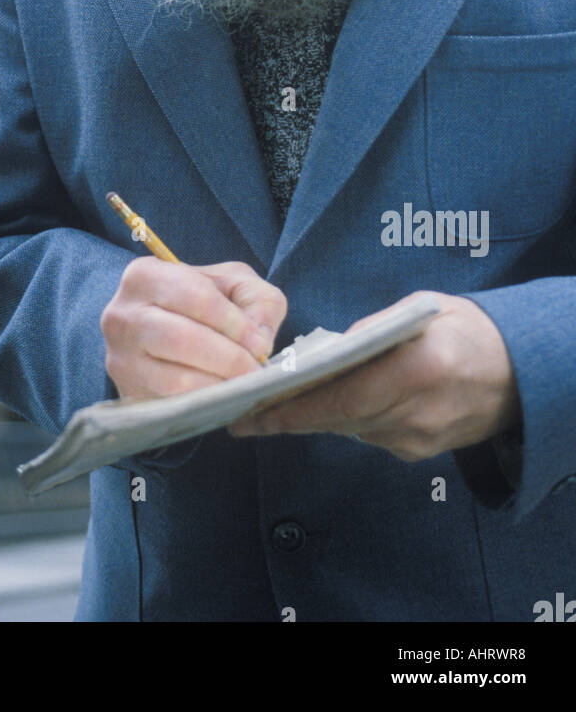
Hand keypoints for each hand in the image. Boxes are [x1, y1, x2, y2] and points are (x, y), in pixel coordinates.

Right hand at [101, 258, 287, 399]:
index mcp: (145, 275)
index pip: (196, 297)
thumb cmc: (204, 303)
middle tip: (256, 369)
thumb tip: (258, 341)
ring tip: (243, 383)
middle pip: (182, 339)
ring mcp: (120, 357)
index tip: (259, 342)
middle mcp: (122, 314)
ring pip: (176, 379)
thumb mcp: (235, 285)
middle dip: (229, 357)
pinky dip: (204, 402)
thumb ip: (258, 301)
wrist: (170, 331)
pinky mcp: (127, 391)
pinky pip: (171, 404)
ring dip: (220, 384)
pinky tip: (222, 395)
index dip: (234, 322)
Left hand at [228, 292, 520, 459]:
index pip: (345, 396)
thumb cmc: (465, 331)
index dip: (297, 408)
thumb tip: (327, 349)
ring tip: (267, 407)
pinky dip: (342, 418)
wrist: (518, 375)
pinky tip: (318, 406)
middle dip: (289, 416)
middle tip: (243, 413)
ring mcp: (418, 439)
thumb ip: (374, 327)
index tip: (256, 412)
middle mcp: (417, 412)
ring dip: (311, 417)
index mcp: (420, 368)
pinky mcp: (417, 453)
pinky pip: (366, 434)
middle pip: (338, 418)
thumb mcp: (423, 308)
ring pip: (348, 429)